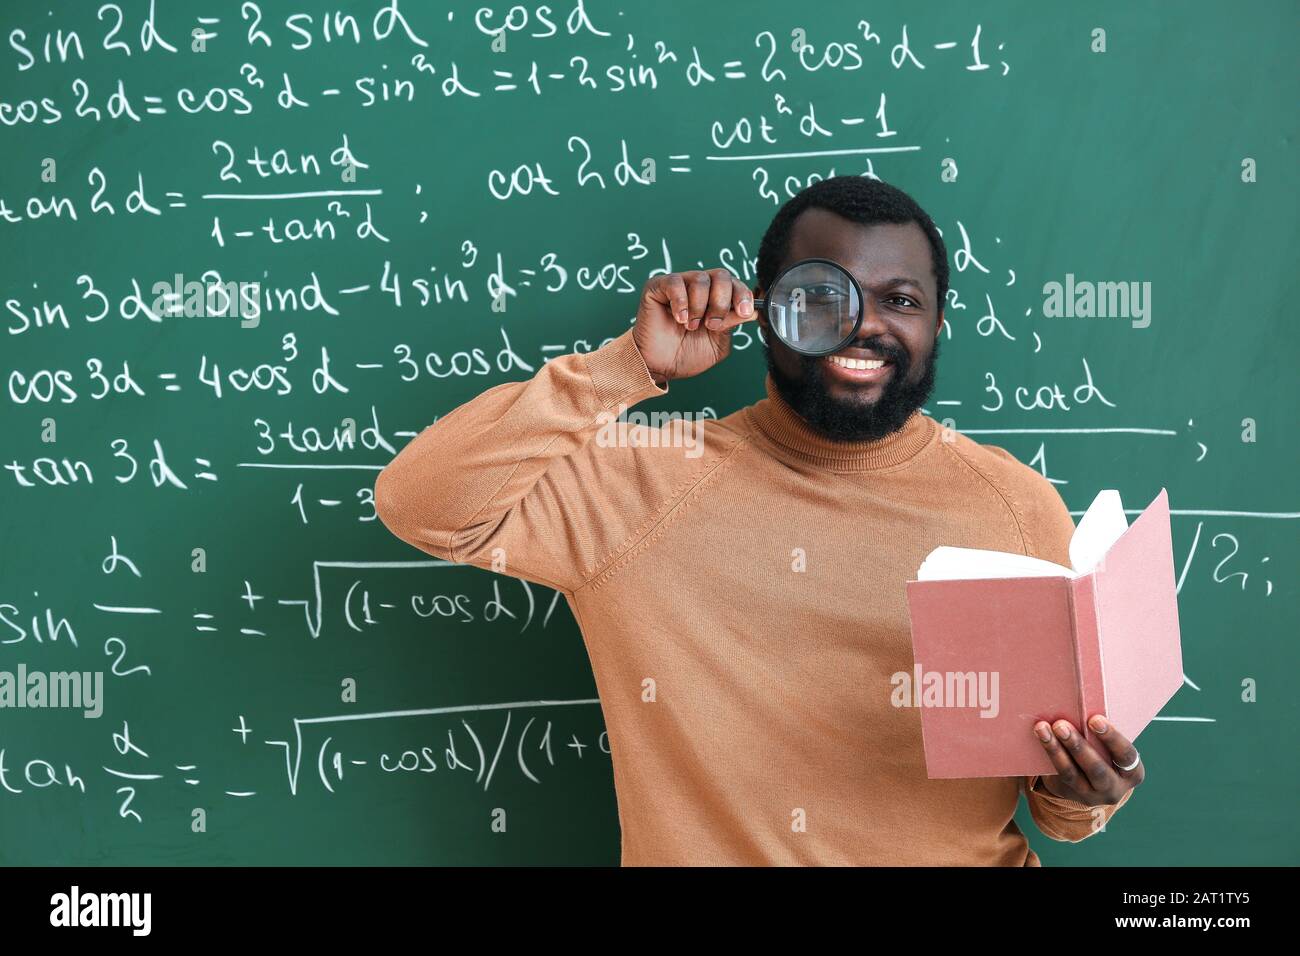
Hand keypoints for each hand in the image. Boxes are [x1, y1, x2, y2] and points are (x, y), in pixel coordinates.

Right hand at [633, 269, 755, 383]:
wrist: (660, 366)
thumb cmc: (687, 355)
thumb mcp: (718, 343)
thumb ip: (732, 324)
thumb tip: (751, 310)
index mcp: (716, 298)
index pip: (735, 284)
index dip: (742, 295)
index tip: (744, 312)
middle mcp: (699, 288)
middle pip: (721, 275)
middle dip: (721, 302)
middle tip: (711, 324)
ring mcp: (679, 285)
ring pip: (700, 279)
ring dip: (699, 306)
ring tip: (690, 326)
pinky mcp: (657, 286)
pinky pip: (675, 282)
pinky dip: (681, 302)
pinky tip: (679, 319)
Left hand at [1031, 714, 1144, 804]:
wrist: (1090, 783)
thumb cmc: (1105, 753)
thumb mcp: (1112, 748)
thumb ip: (1104, 734)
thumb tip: (1084, 702)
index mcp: (1132, 773)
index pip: (1126, 755)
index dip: (1111, 737)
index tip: (1095, 719)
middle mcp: (1114, 789)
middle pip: (1097, 768)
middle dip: (1078, 745)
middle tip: (1061, 724)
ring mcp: (1092, 795)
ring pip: (1072, 773)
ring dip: (1056, 749)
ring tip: (1043, 728)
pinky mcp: (1071, 794)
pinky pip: (1059, 774)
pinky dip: (1050, 754)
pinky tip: (1041, 737)